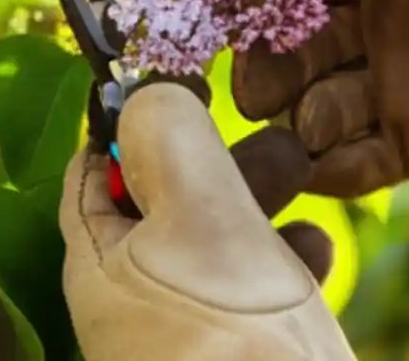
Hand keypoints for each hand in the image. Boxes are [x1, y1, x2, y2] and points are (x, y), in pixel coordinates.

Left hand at [59, 82, 353, 359]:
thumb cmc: (236, 349)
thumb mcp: (205, 225)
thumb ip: (174, 146)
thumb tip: (149, 88)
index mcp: (100, 263)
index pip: (90, 168)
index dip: (130, 116)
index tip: (183, 74)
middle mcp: (135, 296)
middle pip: (162, 197)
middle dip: (216, 156)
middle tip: (269, 127)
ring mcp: (188, 329)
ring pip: (217, 236)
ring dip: (260, 197)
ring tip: (306, 172)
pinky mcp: (239, 353)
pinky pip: (254, 287)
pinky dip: (285, 257)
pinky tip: (319, 253)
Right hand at [231, 0, 408, 305]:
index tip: (218, 8)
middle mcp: (374, 28)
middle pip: (292, 50)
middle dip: (270, 70)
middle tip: (260, 92)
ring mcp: (387, 90)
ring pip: (315, 110)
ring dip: (306, 122)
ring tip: (318, 130)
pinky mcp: (406, 149)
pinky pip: (351, 162)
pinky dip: (338, 168)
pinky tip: (336, 168)